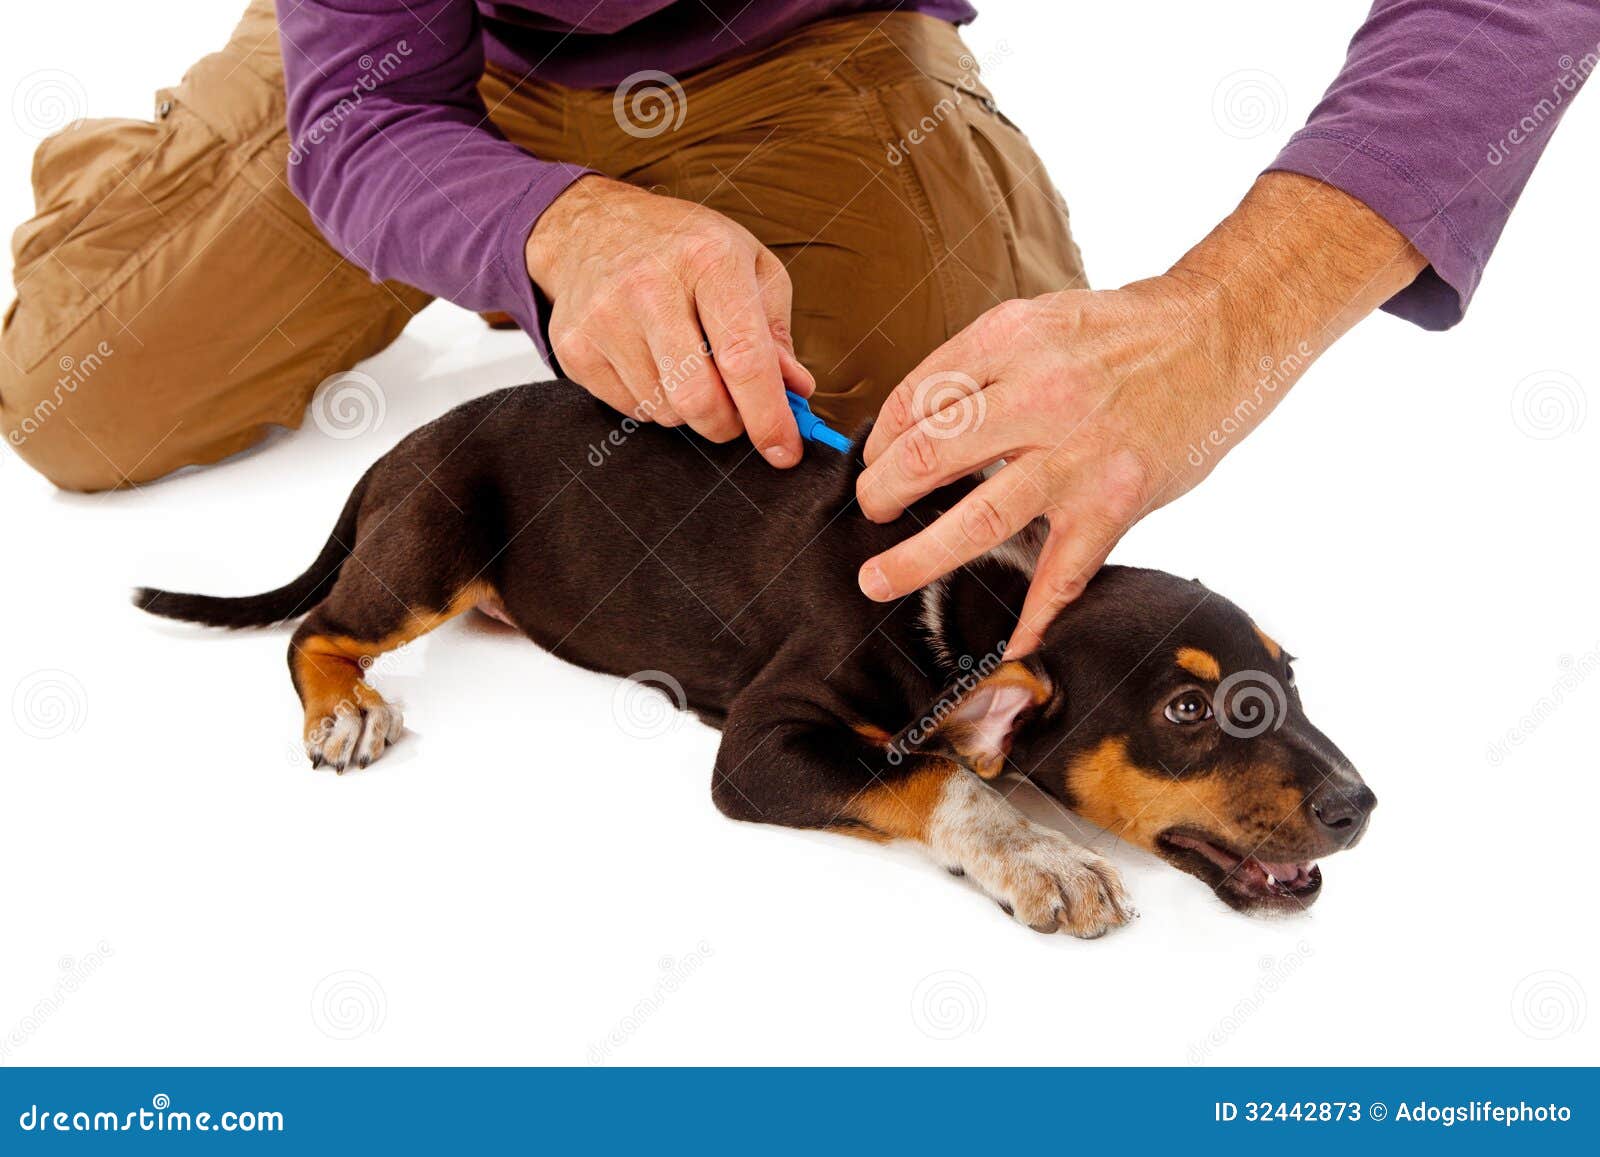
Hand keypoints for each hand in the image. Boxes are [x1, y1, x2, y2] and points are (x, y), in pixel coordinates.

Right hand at [525, 175, 814, 466]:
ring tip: (687, 367)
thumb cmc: (684, 247)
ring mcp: (604, 316)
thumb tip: (794, 391)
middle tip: (735, 415)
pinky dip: (653, 401)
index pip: (744, 357)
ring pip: (664, 410)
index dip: (769, 415)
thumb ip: (775, 332)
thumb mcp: (749, 266)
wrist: (592, 227)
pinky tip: (651, 362)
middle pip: (698, 397)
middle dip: (727, 424)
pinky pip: (629, 409)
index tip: (784, 451)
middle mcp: (650, 285)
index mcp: (708, 259)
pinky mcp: (574, 345)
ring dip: (688, 409)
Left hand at [855, 172, 1425, 654]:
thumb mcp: (1042, 320)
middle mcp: (1038, 396)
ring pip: (978, 519)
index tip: (872, 462)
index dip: (880, 439)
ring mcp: (1078, 454)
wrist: (1224, 331)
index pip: (915, 400)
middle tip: (868, 512)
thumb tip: (916, 423)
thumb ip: (982, 366)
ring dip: (918, 558)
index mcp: (1009, 342)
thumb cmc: (1125, 331)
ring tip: (878, 580)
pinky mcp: (1117, 499)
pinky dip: (1035, 618)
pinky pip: (1064, 572)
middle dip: (880, 493)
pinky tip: (1010, 648)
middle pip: (928, 458)